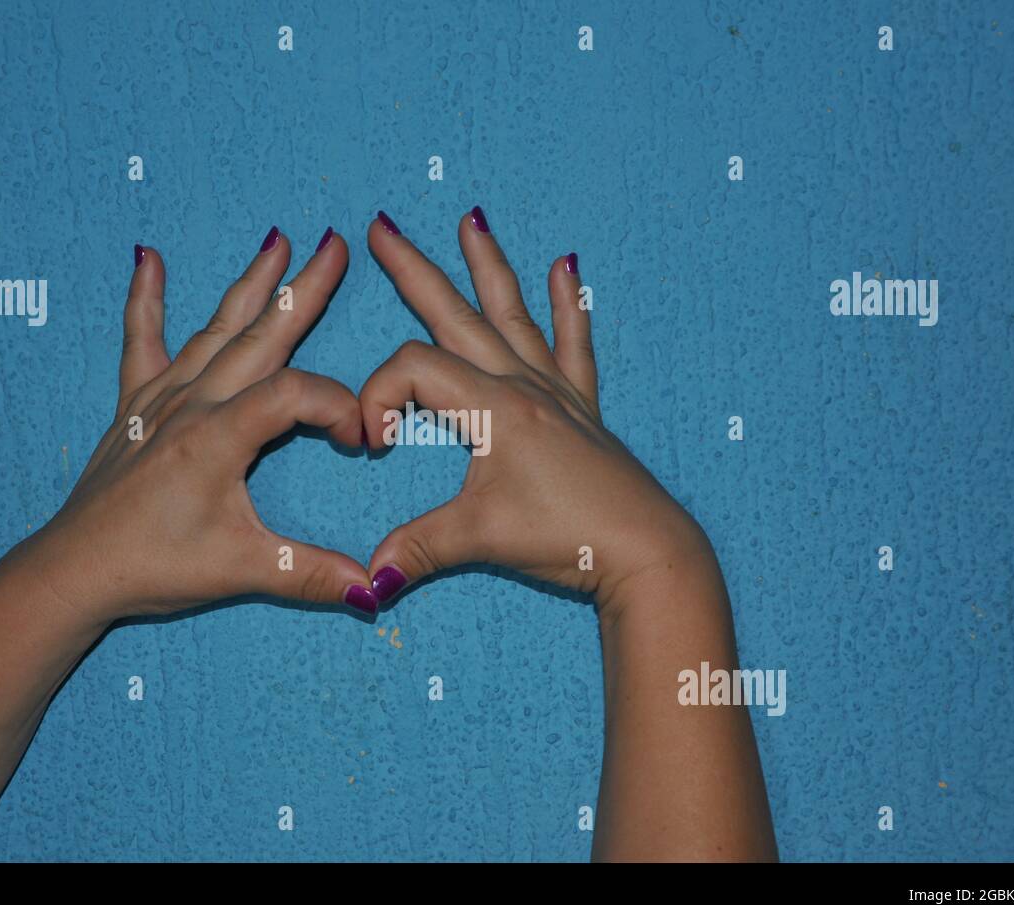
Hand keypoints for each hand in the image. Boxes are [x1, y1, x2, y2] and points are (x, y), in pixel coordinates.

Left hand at [24, 228, 378, 624]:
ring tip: (280, 239)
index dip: (340, 408)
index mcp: (219, 437)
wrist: (76, 571)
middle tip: (337, 243)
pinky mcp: (135, 406)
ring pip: (215, 330)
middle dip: (303, 290)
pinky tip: (147, 258)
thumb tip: (373, 588)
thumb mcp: (241, 570)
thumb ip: (311, 574)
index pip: (296, 396)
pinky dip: (145, 299)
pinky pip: (141, 342)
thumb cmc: (154, 566)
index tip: (363, 441)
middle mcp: (191, 404)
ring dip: (251, 285)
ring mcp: (161, 399)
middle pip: (260, 336)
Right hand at [361, 208, 713, 611]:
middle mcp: (523, 385)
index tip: (374, 445)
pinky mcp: (581, 408)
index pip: (413, 370)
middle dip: (414, 270)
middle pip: (457, 315)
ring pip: (512, 315)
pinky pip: (573, 345)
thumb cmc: (569, 539)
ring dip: (488, 266)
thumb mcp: (481, 539)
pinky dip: (568, 306)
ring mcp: (555, 392)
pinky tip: (567, 267)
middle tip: (382, 228)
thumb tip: (369, 576)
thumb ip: (419, 546)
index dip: (376, 398)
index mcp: (494, 407)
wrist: (644, 551)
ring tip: (473, 219)